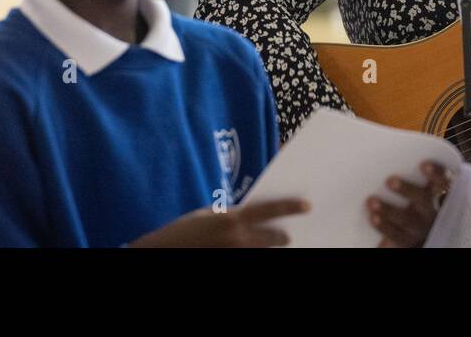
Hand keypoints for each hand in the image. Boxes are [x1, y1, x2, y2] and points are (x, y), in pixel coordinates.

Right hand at [128, 198, 309, 247]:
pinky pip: (250, 260)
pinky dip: (254, 255)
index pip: (270, 209)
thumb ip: (231, 213)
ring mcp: (233, 255)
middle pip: (272, 238)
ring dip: (269, 250)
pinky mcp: (229, 264)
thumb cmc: (184, 231)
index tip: (307, 206)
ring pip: (263, 253)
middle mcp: (236, 238)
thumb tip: (250, 213)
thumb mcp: (208, 214)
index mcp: (232, 218)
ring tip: (277, 247)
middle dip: (282, 238)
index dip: (291, 207)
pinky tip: (256, 252)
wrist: (163, 251)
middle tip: (290, 236)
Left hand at [367, 161, 448, 247]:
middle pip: (423, 200)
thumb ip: (407, 171)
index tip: (424, 165)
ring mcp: (420, 228)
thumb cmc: (412, 198)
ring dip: (389, 211)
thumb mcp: (416, 186)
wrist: (416, 232)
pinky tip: (373, 219)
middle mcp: (431, 211)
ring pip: (407, 220)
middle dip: (407, 190)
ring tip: (372, 202)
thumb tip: (381, 151)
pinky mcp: (407, 242)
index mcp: (436, 193)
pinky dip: (385, 229)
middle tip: (390, 180)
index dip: (437, 173)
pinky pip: (396, 237)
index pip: (443, 180)